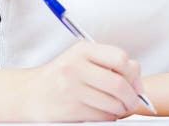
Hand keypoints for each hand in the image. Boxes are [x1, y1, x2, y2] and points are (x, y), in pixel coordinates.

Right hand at [16, 41, 143, 121]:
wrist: (30, 94)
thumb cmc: (61, 76)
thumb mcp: (82, 60)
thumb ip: (110, 63)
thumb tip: (138, 82)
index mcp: (82, 50)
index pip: (120, 58)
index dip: (133, 74)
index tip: (134, 83)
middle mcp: (75, 67)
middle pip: (119, 84)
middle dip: (131, 97)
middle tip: (131, 102)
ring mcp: (71, 89)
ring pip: (112, 104)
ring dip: (120, 110)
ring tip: (116, 108)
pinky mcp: (69, 109)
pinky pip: (101, 117)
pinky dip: (108, 118)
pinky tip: (102, 113)